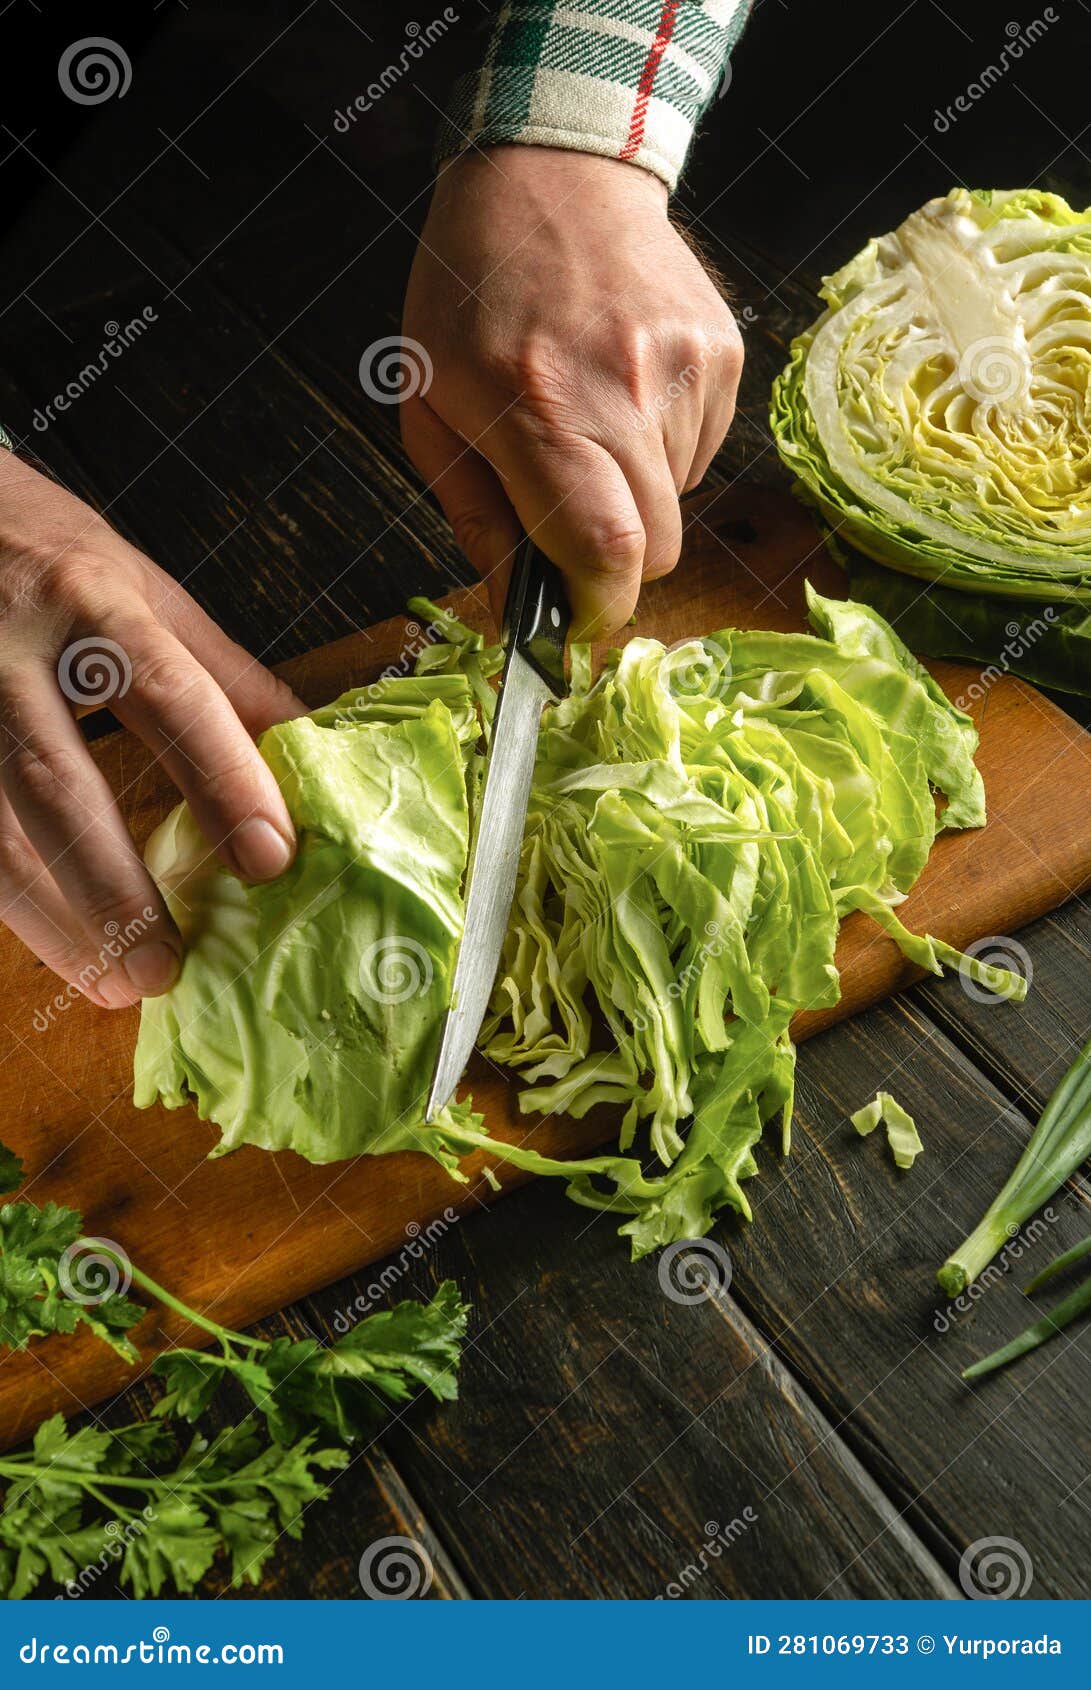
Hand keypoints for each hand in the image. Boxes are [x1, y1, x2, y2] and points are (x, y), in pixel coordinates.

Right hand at [0, 454, 302, 1005]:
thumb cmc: (43, 549)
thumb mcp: (139, 584)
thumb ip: (221, 672)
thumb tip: (316, 744)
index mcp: (93, 601)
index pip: (166, 693)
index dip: (221, 777)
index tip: (270, 857)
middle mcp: (8, 648)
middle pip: (55, 781)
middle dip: (111, 886)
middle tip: (166, 967)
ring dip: (50, 918)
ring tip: (111, 981)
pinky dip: (5, 895)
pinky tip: (49, 943)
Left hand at [401, 146, 741, 638]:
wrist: (553, 169)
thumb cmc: (471, 289)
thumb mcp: (429, 402)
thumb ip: (473, 512)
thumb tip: (514, 604)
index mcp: (536, 406)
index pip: (605, 546)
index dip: (600, 609)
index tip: (579, 630)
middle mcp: (624, 388)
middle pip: (659, 546)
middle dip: (617, 567)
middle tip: (575, 537)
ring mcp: (687, 368)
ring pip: (681, 502)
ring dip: (636, 497)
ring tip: (591, 428)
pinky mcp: (725, 352)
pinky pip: (704, 452)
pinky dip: (664, 452)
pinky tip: (626, 396)